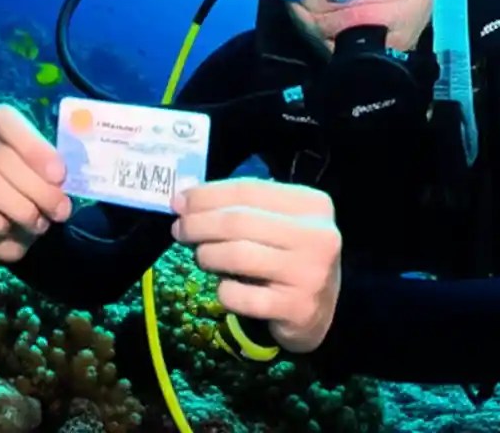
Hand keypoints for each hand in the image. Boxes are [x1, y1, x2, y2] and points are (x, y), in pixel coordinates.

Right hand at [0, 104, 73, 261]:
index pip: (4, 119)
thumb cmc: (34, 181)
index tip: (60, 176)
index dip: (34, 147)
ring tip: (40, 225)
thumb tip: (57, 180)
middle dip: (37, 187)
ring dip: (20, 209)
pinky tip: (14, 235)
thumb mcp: (48, 171)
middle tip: (61, 211)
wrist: (14, 218)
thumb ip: (53, 170)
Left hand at [172, 178, 341, 352]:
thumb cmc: (291, 256)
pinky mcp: (296, 308)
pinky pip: (240, 295)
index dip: (207, 195)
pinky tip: (226, 288)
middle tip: (179, 230)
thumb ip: (241, 207)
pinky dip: (223, 290)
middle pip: (239, 222)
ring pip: (236, 256)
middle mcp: (318, 236)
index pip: (249, 189)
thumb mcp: (279, 222)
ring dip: (207, 255)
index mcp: (313, 204)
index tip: (179, 202)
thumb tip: (184, 200)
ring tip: (201, 257)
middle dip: (199, 224)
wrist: (321, 309)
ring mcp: (310, 273)